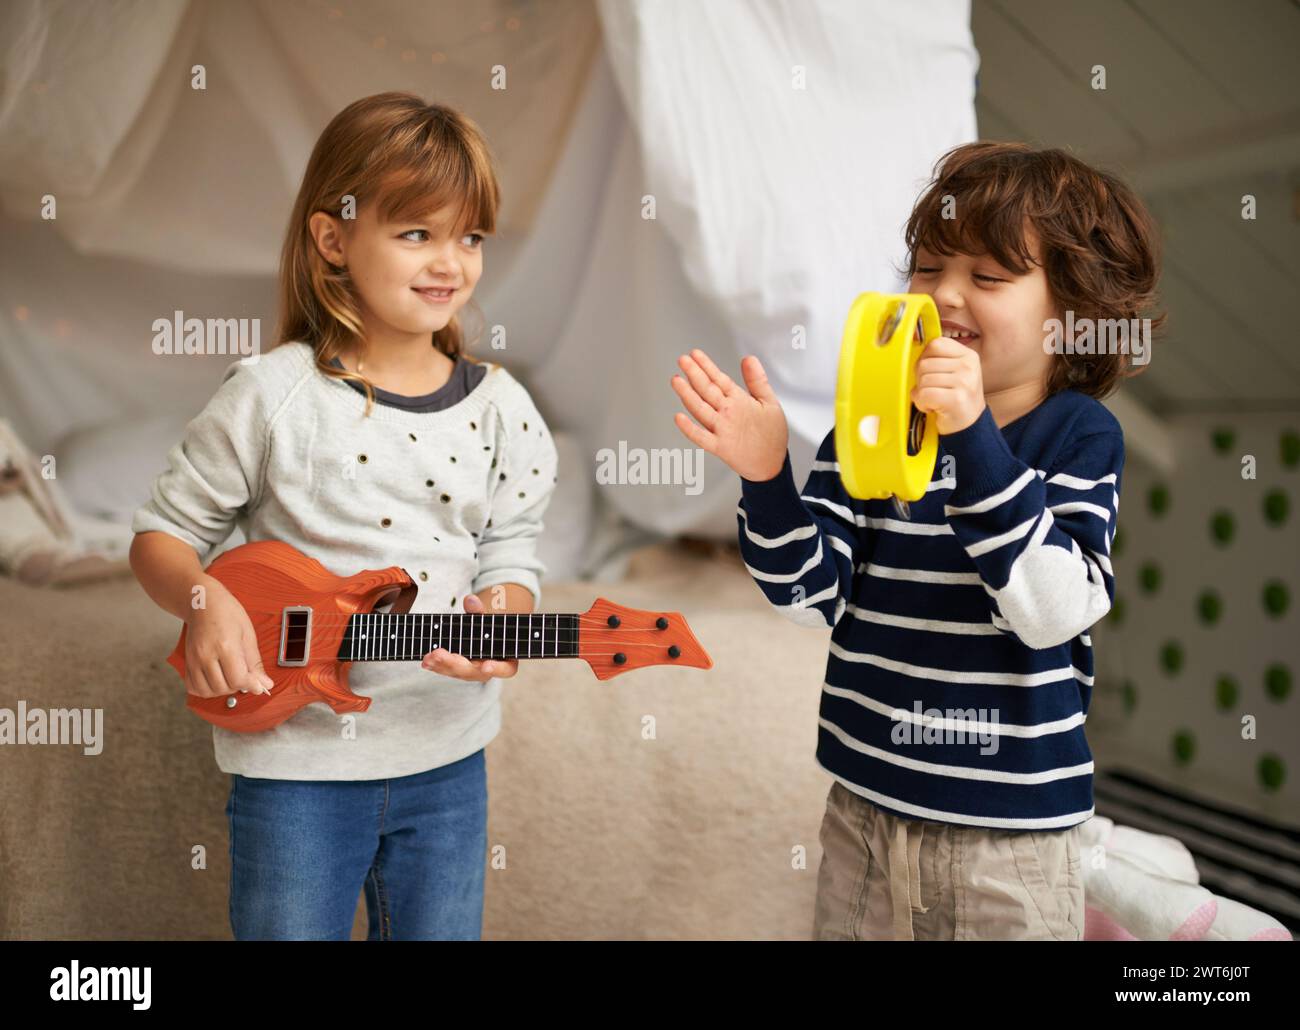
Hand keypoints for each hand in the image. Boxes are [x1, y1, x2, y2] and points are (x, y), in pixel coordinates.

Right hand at [184, 575, 273, 697]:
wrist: (203, 602)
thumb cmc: (227, 613)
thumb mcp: (248, 634)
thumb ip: (255, 663)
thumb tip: (264, 683)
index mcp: (225, 646)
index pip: (238, 679)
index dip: (252, 686)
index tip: (260, 686)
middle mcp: (206, 655)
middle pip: (224, 687)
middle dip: (239, 687)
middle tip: (246, 676)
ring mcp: (193, 660)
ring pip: (208, 691)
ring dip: (223, 690)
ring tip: (232, 677)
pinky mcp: (187, 662)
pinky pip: (193, 687)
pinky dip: (206, 689)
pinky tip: (216, 680)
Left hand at [421, 591, 518, 680]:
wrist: (483, 634)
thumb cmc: (490, 627)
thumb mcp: (487, 617)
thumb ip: (479, 611)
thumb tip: (470, 600)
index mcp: (506, 660)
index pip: (505, 669)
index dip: (496, 668)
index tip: (486, 666)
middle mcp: (488, 670)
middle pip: (474, 672)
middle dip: (455, 664)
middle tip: (439, 654)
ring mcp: (472, 672)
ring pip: (458, 673)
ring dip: (441, 666)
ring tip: (428, 657)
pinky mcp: (458, 671)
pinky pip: (447, 670)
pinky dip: (436, 666)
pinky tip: (426, 661)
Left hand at [671, 349, 788, 480]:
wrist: (771, 466)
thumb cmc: (771, 434)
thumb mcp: (770, 403)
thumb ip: (757, 380)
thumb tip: (748, 358)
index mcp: (740, 401)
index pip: (719, 379)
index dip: (706, 365)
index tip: (694, 354)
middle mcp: (729, 413)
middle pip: (707, 390)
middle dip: (693, 373)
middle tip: (682, 360)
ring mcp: (722, 431)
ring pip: (700, 409)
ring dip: (687, 394)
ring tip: (676, 380)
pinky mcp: (719, 448)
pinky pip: (701, 438)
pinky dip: (689, 429)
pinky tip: (678, 418)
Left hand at [910, 336, 985, 434]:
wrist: (969, 426)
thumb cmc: (955, 398)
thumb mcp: (952, 373)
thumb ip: (936, 360)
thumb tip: (906, 349)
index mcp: (968, 355)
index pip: (935, 344)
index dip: (924, 359)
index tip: (930, 373)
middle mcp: (968, 366)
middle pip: (924, 363)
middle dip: (921, 380)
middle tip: (932, 391)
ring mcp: (964, 382)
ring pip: (923, 380)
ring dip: (921, 394)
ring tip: (934, 401)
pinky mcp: (956, 399)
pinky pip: (924, 394)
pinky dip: (922, 404)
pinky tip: (932, 408)